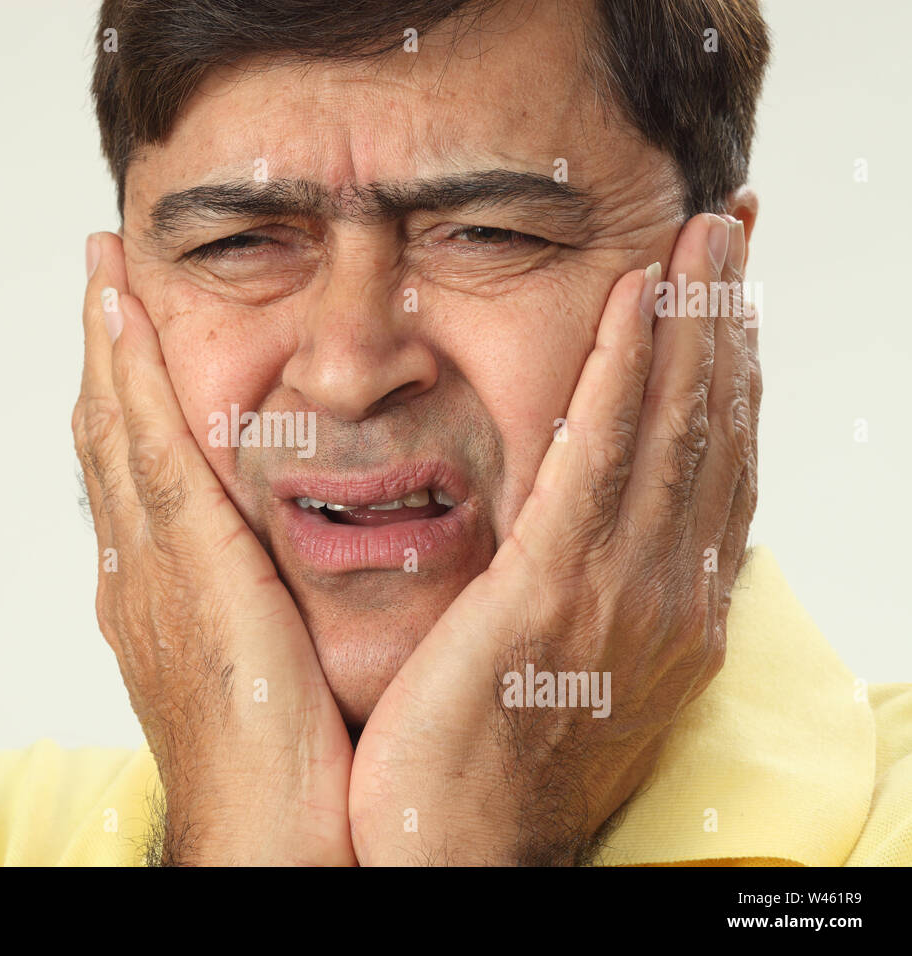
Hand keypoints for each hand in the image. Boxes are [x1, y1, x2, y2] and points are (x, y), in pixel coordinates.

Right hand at [72, 232, 355, 864]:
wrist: (268, 832)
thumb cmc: (286, 768)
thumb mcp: (276, 666)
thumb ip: (276, 605)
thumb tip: (302, 566)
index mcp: (163, 596)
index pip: (138, 477)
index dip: (126, 402)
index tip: (129, 338)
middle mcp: (139, 572)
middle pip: (108, 441)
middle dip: (101, 357)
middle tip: (99, 278)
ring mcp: (147, 564)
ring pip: (114, 430)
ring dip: (105, 345)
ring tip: (100, 269)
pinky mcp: (180, 564)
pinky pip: (144, 449)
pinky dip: (125, 377)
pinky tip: (120, 314)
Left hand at [347, 212, 759, 864]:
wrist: (455, 862)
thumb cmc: (489, 771)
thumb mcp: (568, 674)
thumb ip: (591, 595)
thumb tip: (592, 535)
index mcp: (670, 615)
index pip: (714, 469)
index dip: (728, 373)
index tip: (725, 294)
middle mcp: (668, 598)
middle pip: (713, 433)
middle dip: (726, 322)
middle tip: (729, 226)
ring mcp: (621, 597)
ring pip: (674, 430)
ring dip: (691, 321)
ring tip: (700, 232)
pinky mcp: (550, 596)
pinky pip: (598, 461)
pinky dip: (627, 372)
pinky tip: (637, 300)